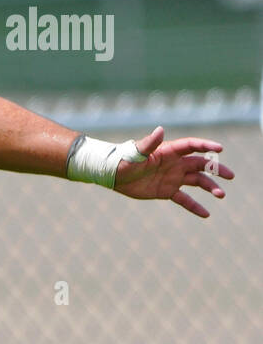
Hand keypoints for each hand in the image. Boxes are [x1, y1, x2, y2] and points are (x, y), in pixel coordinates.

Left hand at [114, 126, 233, 217]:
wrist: (112, 176)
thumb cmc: (122, 160)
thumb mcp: (135, 153)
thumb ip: (149, 143)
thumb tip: (160, 130)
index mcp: (168, 151)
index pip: (192, 146)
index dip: (206, 146)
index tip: (219, 149)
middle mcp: (174, 163)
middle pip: (201, 164)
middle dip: (216, 169)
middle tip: (230, 176)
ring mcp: (172, 177)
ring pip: (197, 181)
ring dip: (210, 187)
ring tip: (221, 195)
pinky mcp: (167, 191)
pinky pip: (184, 200)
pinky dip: (195, 206)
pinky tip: (207, 214)